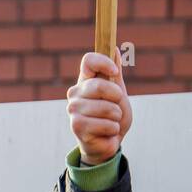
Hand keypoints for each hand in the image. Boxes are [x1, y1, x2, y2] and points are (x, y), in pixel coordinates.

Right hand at [66, 47, 132, 164]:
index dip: (103, 63)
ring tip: (110, 122)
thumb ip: (115, 73)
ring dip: (116, 118)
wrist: (108, 142)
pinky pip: (106, 124)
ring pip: (107, 108)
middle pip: (100, 85)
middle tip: (116, 108)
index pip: (88, 61)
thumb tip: (116, 49)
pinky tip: (105, 133)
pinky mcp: (77, 126)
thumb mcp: (118, 93)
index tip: (114, 72)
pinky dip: (113, 130)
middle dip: (117, 99)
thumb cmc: (112, 116)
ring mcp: (74, 109)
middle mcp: (75, 92)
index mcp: (85, 80)